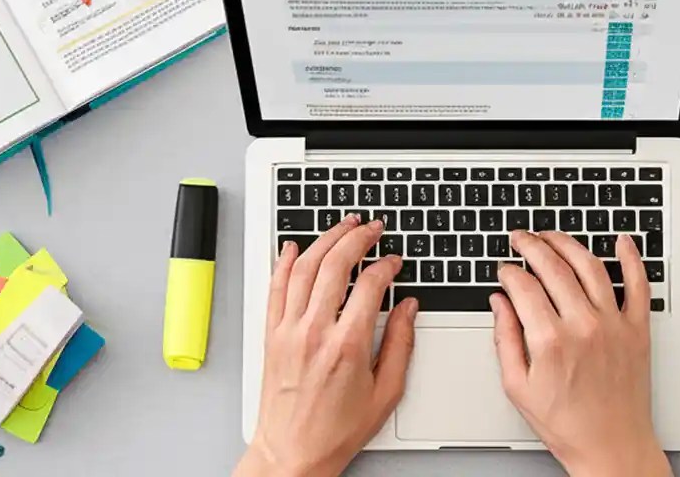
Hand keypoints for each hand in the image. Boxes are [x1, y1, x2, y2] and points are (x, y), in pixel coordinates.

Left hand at [235, 215, 418, 476]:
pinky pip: (275, 288)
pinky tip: (293, 248)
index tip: (394, 260)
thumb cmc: (336, 430)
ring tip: (342, 226)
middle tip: (371, 228)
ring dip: (325, 240)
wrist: (292, 452)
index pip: (370, 284)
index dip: (386, 265)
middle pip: (336, 265)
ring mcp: (289, 330)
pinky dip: (284, 263)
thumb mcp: (385, 392)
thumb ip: (400, 344)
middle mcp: (315, 331)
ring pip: (304, 268)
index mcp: (347, 345)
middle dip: (357, 238)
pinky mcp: (272, 335)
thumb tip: (407, 308)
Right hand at [491, 230, 671, 476]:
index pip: (523, 286)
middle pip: (553, 267)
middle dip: (531, 245)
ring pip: (590, 266)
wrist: (611, 446)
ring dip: (568, 243)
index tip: (504, 270)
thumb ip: (505, 339)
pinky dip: (632, 258)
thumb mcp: (518, 387)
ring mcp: (613, 325)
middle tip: (521, 239)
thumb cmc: (566, 423)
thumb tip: (499, 303)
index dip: (508, 272)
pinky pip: (638, 285)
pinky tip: (622, 241)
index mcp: (550, 341)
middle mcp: (583, 326)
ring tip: (552, 236)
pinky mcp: (637, 329)